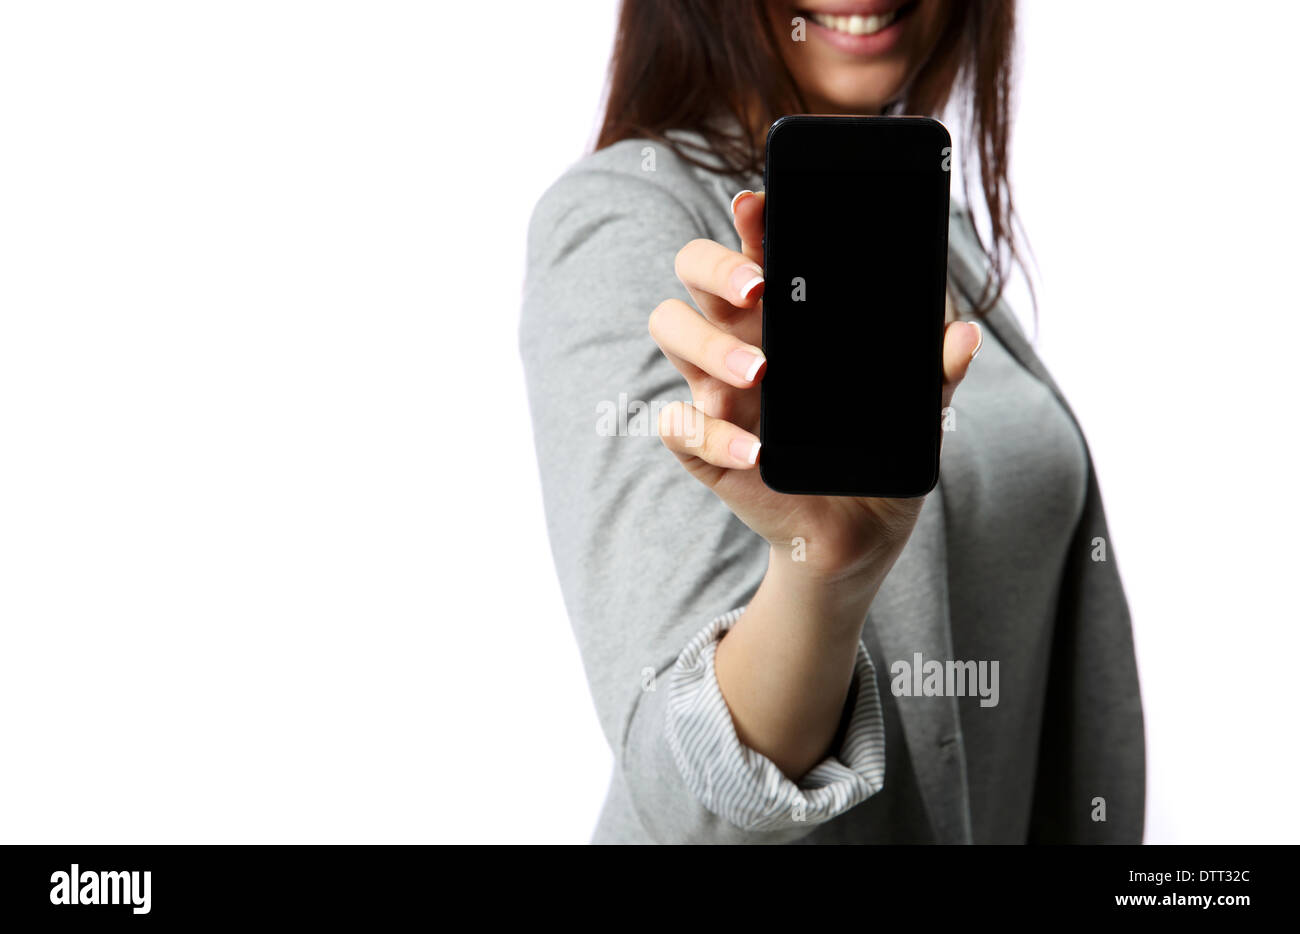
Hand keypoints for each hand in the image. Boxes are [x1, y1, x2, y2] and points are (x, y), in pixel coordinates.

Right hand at [650, 190, 981, 582]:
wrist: (859, 536)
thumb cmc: (881, 455)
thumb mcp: (919, 413)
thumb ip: (937, 372)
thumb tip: (963, 335)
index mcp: (785, 313)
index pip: (752, 246)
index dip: (747, 219)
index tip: (757, 205)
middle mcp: (740, 337)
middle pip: (692, 271)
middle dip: (714, 265)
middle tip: (760, 287)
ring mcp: (715, 390)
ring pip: (669, 327)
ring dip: (707, 344)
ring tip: (760, 373)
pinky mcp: (705, 446)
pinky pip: (676, 425)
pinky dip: (709, 435)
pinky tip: (756, 453)